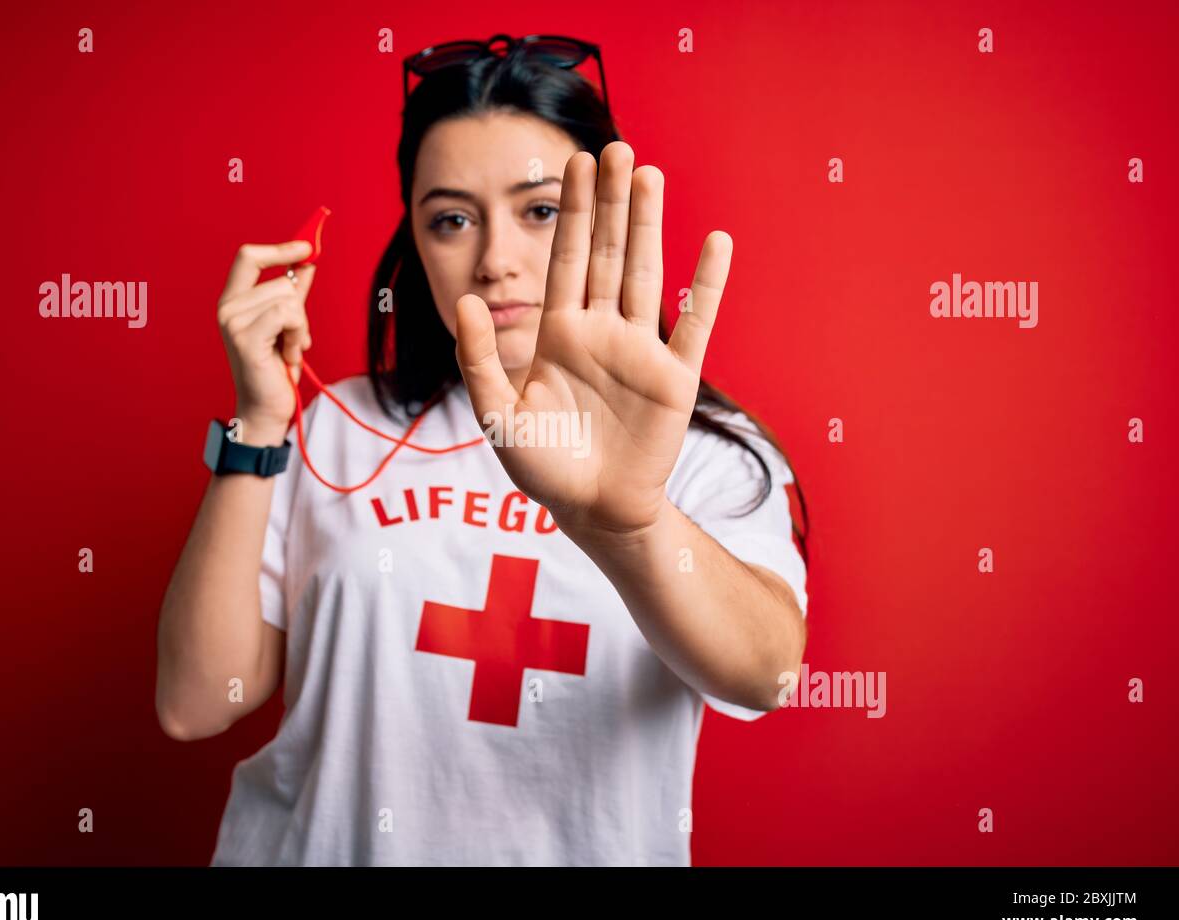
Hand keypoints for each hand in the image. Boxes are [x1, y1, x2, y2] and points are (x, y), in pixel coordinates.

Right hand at [216, 240, 315, 444]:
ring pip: (288, 300)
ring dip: (300, 327)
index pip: (249, 257)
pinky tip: (288, 355)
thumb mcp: (287, 324)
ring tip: (288, 349)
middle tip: (294, 338)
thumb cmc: (275, 369)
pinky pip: (287, 315)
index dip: (279, 248)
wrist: (266, 408)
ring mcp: (233, 323)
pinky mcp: (245, 339)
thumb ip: (293, 292)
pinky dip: (297, 335)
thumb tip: (307, 262)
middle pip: (280, 282)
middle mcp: (227, 308)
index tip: (308, 247)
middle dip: (299, 310)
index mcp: (233, 301)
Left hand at [453, 141, 732, 536]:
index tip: (575, 163)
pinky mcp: (675, 377)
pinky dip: (705, 284)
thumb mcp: (497, 415)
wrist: (594, 512)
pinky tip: (714, 242)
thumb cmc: (542, 469)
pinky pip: (694, 322)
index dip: (571, 213)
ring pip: (646, 274)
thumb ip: (477, 360)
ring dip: (650, 226)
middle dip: (611, 203)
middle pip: (607, 254)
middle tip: (617, 148)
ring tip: (652, 176)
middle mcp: (601, 332)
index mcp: (560, 336)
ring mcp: (640, 350)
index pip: (566, 261)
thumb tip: (464, 301)